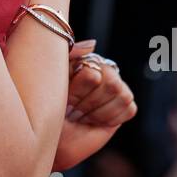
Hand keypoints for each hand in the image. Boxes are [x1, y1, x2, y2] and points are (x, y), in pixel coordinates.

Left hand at [51, 40, 136, 170]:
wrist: (50, 132)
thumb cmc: (47, 102)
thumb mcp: (51, 75)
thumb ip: (70, 55)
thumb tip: (93, 44)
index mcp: (85, 59)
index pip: (93, 74)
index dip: (79, 90)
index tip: (65, 97)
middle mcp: (104, 70)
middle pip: (112, 83)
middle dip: (89, 102)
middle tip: (74, 108)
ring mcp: (116, 88)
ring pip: (123, 95)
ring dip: (99, 112)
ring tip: (83, 115)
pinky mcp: (125, 107)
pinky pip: (130, 108)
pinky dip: (112, 118)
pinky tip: (96, 120)